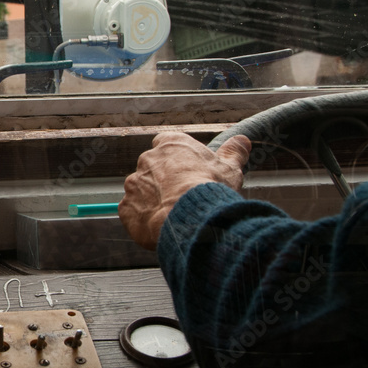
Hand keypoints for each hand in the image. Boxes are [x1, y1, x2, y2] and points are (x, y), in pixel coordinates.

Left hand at [119, 133, 250, 248]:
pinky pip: (132, 212)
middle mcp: (147, 160)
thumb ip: (233, 152)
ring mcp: (133, 183)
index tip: (187, 172)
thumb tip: (242, 140)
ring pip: (141, 192)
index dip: (177, 160)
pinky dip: (143, 219)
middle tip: (182, 198)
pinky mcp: (125, 207)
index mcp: (171, 145)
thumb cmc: (210, 188)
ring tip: (173, 216)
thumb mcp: (230, 168)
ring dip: (153, 201)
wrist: (190, 216)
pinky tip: (160, 227)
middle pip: (153, 169)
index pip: (167, 144)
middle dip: (164, 182)